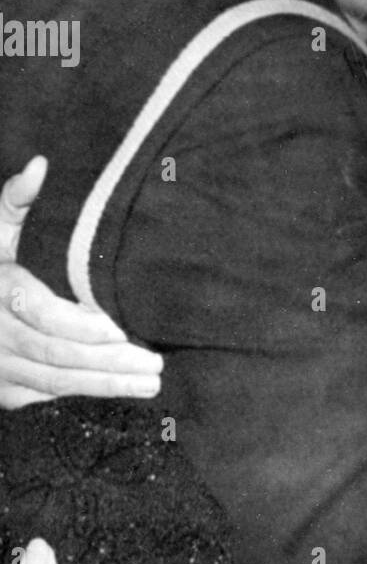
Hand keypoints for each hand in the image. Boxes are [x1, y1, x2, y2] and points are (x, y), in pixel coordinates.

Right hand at [0, 157, 162, 406]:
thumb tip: (41, 165)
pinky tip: (124, 395)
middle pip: (56, 354)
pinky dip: (87, 398)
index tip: (120, 327)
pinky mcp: (6, 391)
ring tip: (152, 382)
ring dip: (106, 386)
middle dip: (108, 362)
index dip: (80, 325)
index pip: (40, 313)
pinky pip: (49, 398)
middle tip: (154, 362)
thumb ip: (16, 200)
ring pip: (57, 381)